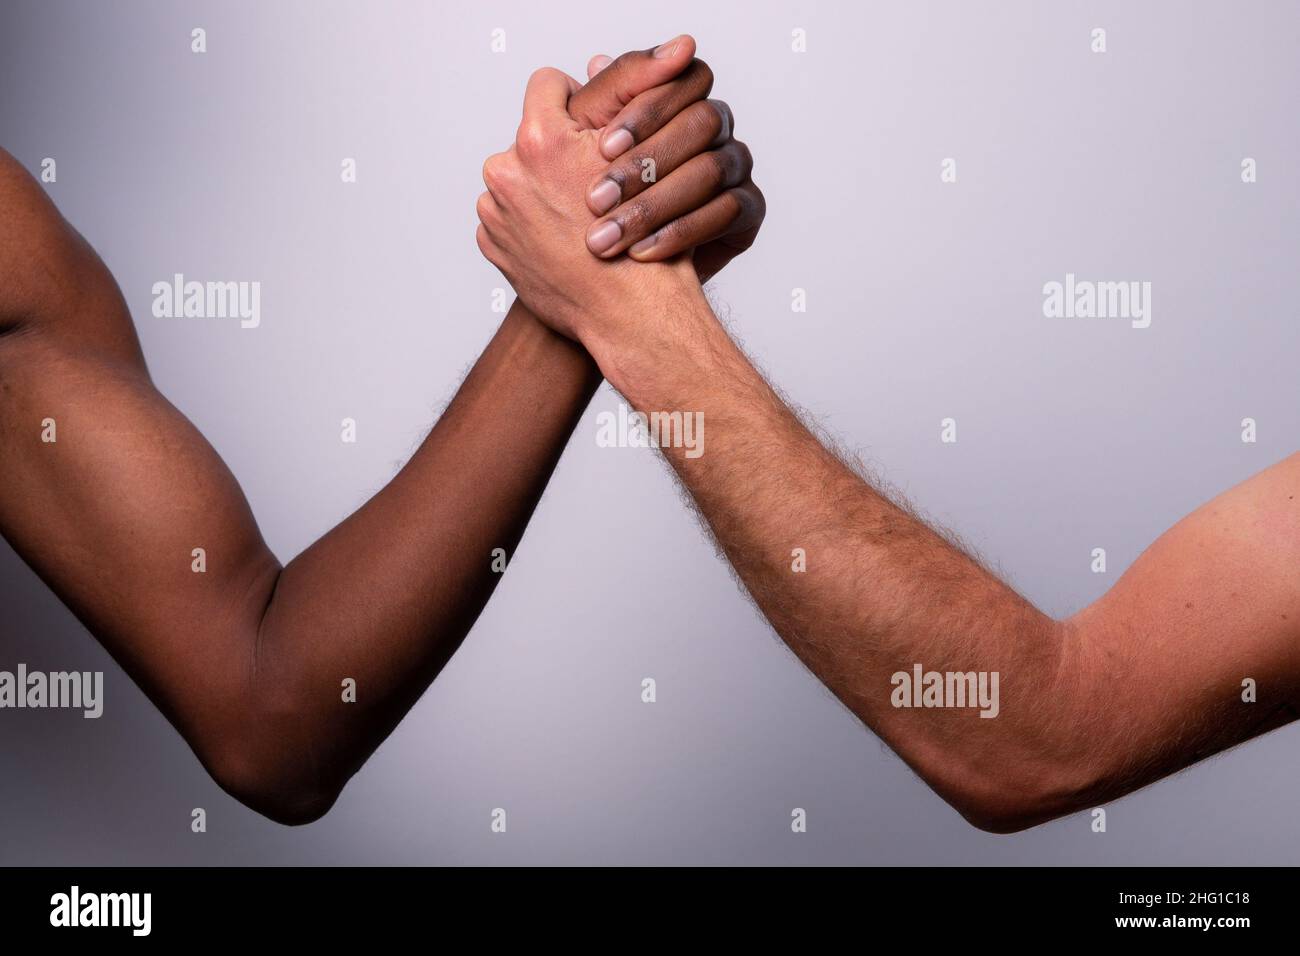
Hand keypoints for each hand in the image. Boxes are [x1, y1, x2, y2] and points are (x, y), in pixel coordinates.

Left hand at [477, 68, 698, 343]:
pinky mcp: (492, 246)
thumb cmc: (644, 242)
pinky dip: (531, 227)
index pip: (549, 85)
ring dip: (544, 192)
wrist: (631, 318)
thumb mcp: (642, 157)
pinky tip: (564, 244)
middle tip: (595, 184)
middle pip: (532, 138)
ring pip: (520, 180)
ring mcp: (494, 213)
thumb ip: (618, 101)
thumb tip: (602, 60)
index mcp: (540, 141)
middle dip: (558, 156)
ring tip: (583, 220)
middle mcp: (506, 173)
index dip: (577, 103)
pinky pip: (508, 219)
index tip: (597, 132)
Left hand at [582, 58, 764, 282]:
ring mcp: (736, 165)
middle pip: (701, 121)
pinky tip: (642, 252)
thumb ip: (596, 106)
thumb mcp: (587, 148)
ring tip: (610, 235)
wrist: (622, 268)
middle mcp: (716, 126)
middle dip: (645, 162)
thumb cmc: (605, 196)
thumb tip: (594, 61)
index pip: (684, 79)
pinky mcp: (750, 208)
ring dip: (654, 205)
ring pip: (710, 169)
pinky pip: (726, 212)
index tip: (603, 147)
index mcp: (682, 99)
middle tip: (596, 198)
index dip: (647, 110)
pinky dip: (680, 232)